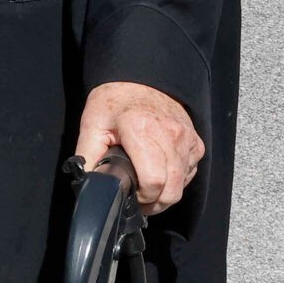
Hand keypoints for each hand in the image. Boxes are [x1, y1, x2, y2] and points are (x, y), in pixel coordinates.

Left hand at [75, 81, 204, 215]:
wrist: (141, 79)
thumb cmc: (115, 101)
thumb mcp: (92, 124)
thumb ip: (87, 155)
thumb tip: (88, 183)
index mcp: (141, 130)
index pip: (153, 181)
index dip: (142, 198)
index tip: (132, 198)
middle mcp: (170, 135)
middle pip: (172, 190)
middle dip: (155, 203)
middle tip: (140, 201)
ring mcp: (186, 139)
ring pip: (182, 185)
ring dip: (167, 194)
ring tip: (148, 188)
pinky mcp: (196, 142)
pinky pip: (189, 172)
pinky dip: (177, 180)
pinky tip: (161, 172)